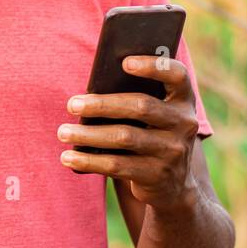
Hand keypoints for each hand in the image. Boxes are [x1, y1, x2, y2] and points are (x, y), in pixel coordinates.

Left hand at [57, 55, 200, 210]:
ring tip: (63, 132)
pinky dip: (89, 161)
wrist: (173, 185)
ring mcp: (172, 151)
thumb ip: (135, 99)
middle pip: (140, 106)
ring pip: (125, 137)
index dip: (153, 66)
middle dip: (102, 104)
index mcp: (183, 100)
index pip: (177, 75)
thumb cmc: (151, 135)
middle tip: (72, 104)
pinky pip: (118, 165)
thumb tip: (89, 93)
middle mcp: (183, 123)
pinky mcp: (157, 176)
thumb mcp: (154, 116)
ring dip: (88, 134)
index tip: (125, 63)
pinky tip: (68, 157)